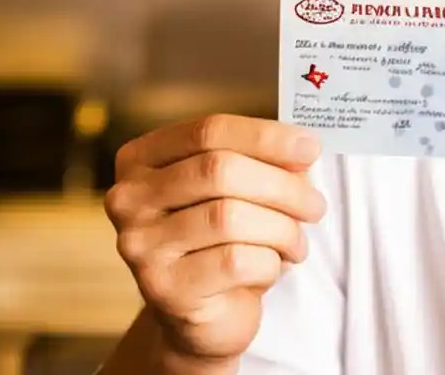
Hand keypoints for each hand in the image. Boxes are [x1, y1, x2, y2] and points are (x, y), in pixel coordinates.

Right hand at [105, 115, 326, 370]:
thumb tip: (304, 147)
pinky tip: (272, 269)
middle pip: (220, 170)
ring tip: (298, 243)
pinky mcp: (162, 288)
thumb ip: (261, 162)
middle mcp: (128, 198)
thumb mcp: (238, 191)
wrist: (205, 314)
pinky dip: (269, 263)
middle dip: (282, 186)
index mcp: (141, 159)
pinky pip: (234, 261)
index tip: (311, 148)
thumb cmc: (224, 239)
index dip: (266, 136)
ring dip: (282, 229)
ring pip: (229, 217)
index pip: (208, 131)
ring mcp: (139, 245)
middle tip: (316, 206)